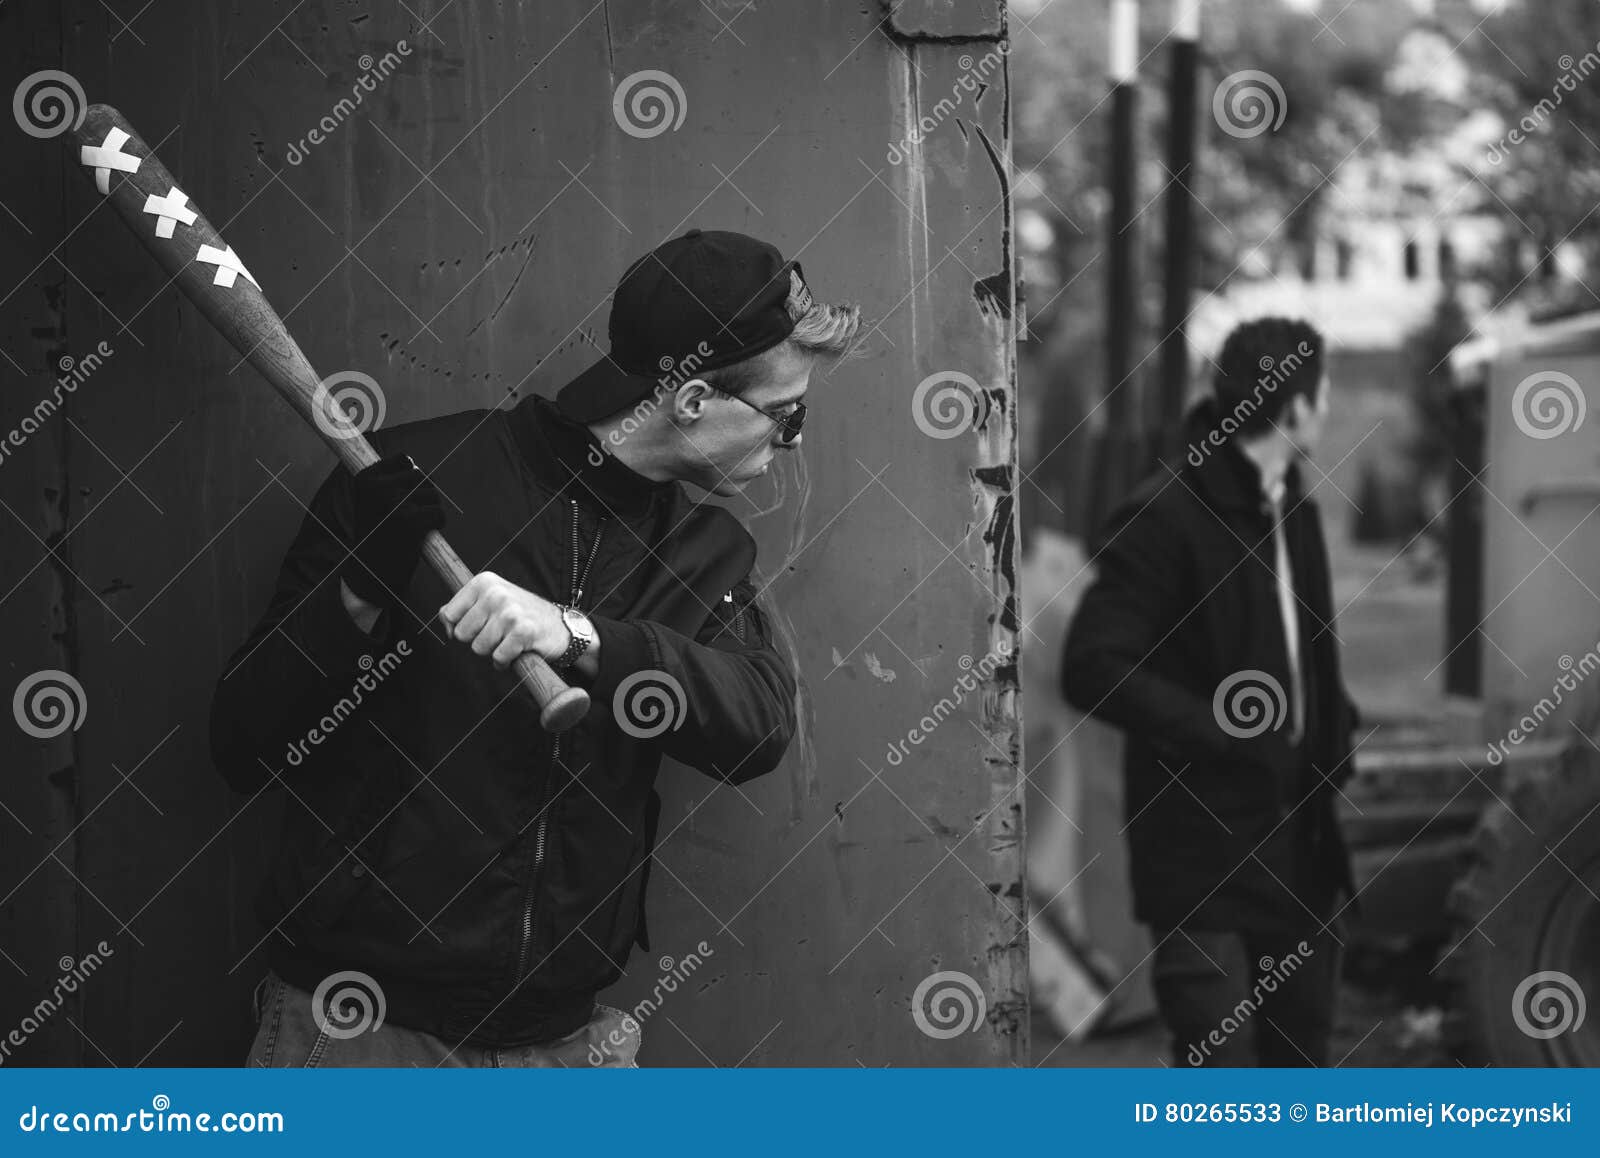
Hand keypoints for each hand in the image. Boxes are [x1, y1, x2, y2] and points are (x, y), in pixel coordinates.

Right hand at [343, 455, 445, 609]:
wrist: (370, 574)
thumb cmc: (377, 536)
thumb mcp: (373, 501)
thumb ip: (389, 479)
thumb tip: (411, 462)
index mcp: (365, 478)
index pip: (404, 460)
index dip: (410, 482)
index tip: (396, 503)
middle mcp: (378, 487)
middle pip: (421, 476)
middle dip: (423, 496)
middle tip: (406, 519)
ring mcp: (394, 503)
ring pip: (432, 494)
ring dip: (429, 511)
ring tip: (410, 528)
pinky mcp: (411, 521)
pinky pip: (439, 513)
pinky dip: (436, 524)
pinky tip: (420, 536)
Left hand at [439, 572, 568, 669]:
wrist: (561, 625)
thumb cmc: (521, 614)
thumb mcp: (490, 600)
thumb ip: (462, 607)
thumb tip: (445, 623)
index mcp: (484, 582)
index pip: (448, 614)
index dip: (458, 627)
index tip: (477, 626)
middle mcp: (496, 593)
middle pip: (462, 634)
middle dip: (477, 640)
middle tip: (498, 633)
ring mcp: (509, 612)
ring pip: (478, 648)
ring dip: (493, 651)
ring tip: (508, 640)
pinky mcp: (522, 632)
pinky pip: (498, 658)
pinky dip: (505, 661)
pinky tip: (516, 651)